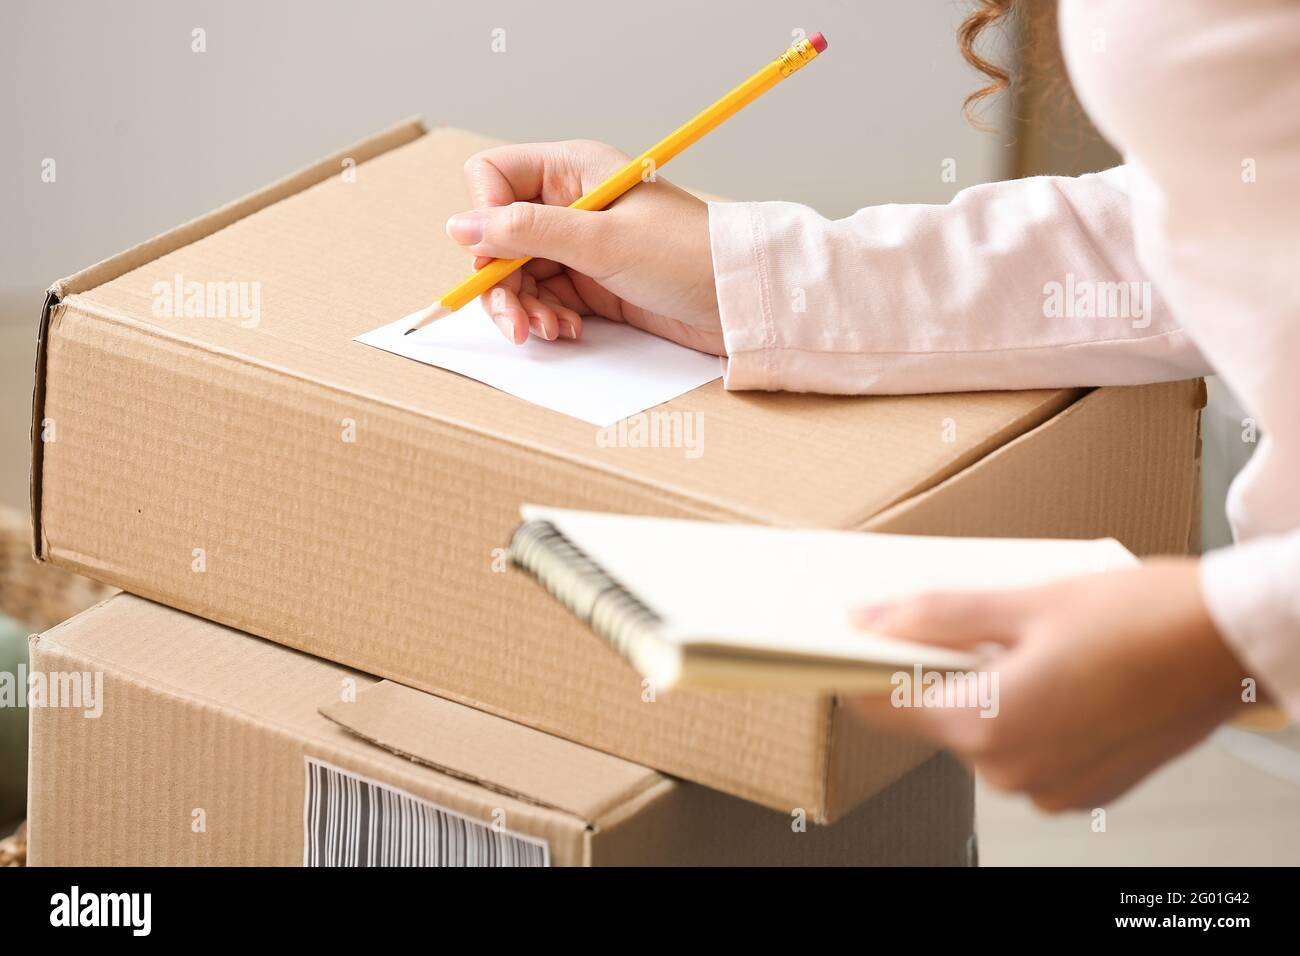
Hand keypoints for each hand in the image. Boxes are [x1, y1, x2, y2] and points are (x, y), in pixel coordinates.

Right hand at [448, 140, 722, 353]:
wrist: (739, 301)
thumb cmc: (687, 256)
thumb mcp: (601, 241)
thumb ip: (527, 232)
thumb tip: (459, 226)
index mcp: (572, 170)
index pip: (493, 177)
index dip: (486, 218)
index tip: (498, 257)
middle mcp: (569, 203)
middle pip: (499, 235)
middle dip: (501, 281)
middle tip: (517, 322)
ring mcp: (579, 245)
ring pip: (518, 273)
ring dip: (524, 306)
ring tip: (549, 330)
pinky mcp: (591, 282)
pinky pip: (545, 298)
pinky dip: (548, 317)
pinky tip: (568, 330)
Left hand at [847, 560, 1251, 811]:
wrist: (1231, 643)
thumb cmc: (1141, 618)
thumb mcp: (1023, 601)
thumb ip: (935, 615)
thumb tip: (869, 619)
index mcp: (989, 725)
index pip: (884, 707)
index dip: (864, 668)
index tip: (855, 638)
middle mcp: (1014, 771)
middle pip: (936, 717)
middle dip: (939, 669)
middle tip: (969, 618)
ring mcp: (1052, 788)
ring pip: (983, 733)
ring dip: (988, 689)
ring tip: (1030, 641)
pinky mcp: (1085, 788)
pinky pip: (1027, 750)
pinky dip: (1029, 713)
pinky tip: (1058, 672)